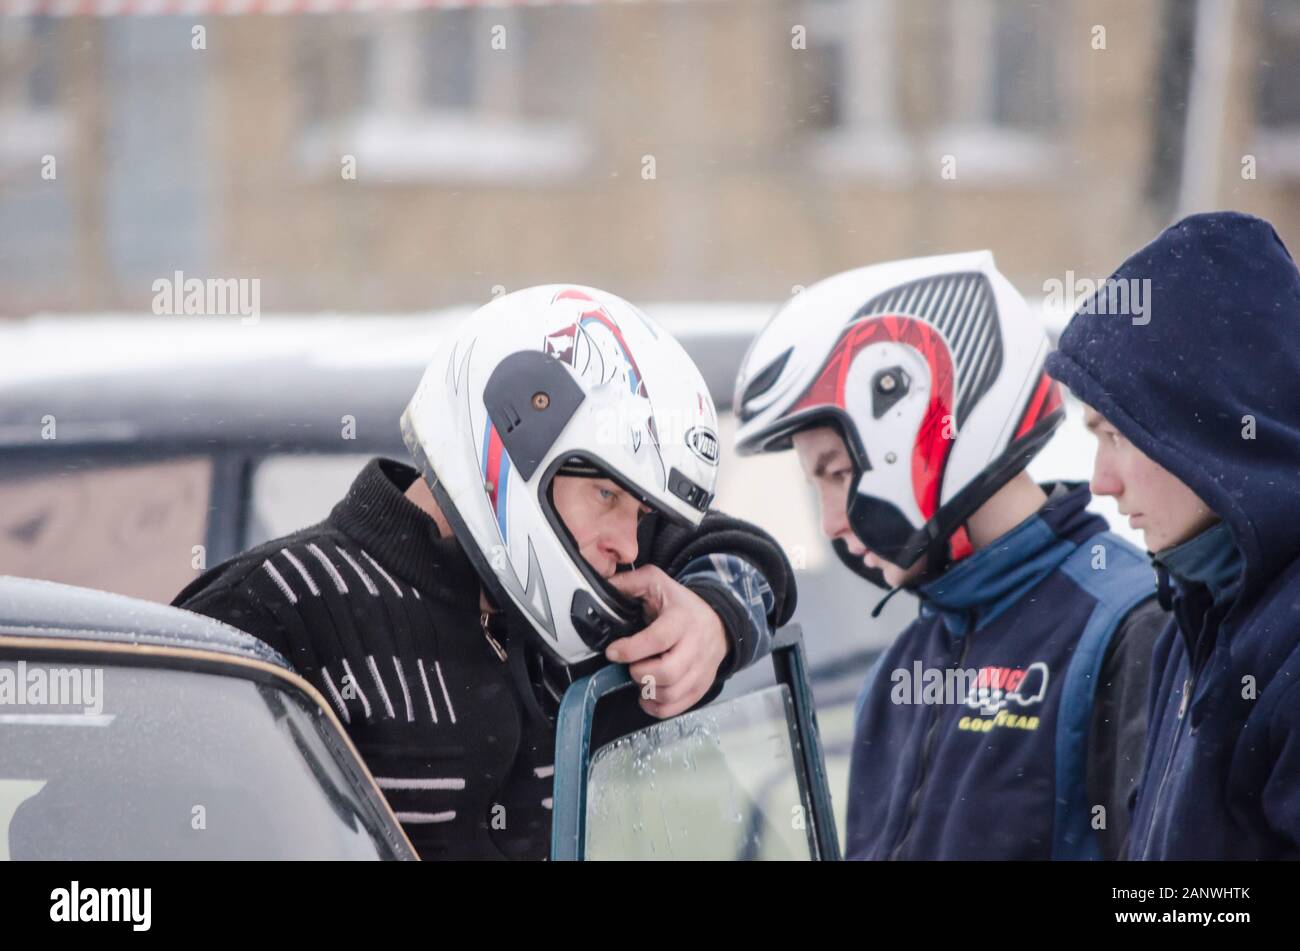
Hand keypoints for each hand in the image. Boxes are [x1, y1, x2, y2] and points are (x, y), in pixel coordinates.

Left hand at [605, 565, 728, 718]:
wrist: (719, 623)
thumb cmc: (681, 605)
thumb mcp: (656, 582)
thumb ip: (628, 583)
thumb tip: (599, 589)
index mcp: (682, 619)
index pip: (658, 639)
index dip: (631, 649)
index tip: (613, 651)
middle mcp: (695, 646)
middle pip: (667, 672)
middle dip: (639, 673)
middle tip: (630, 667)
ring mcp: (701, 669)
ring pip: (671, 693)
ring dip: (647, 691)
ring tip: (639, 678)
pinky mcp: (701, 686)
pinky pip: (678, 706)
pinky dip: (657, 707)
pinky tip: (647, 696)